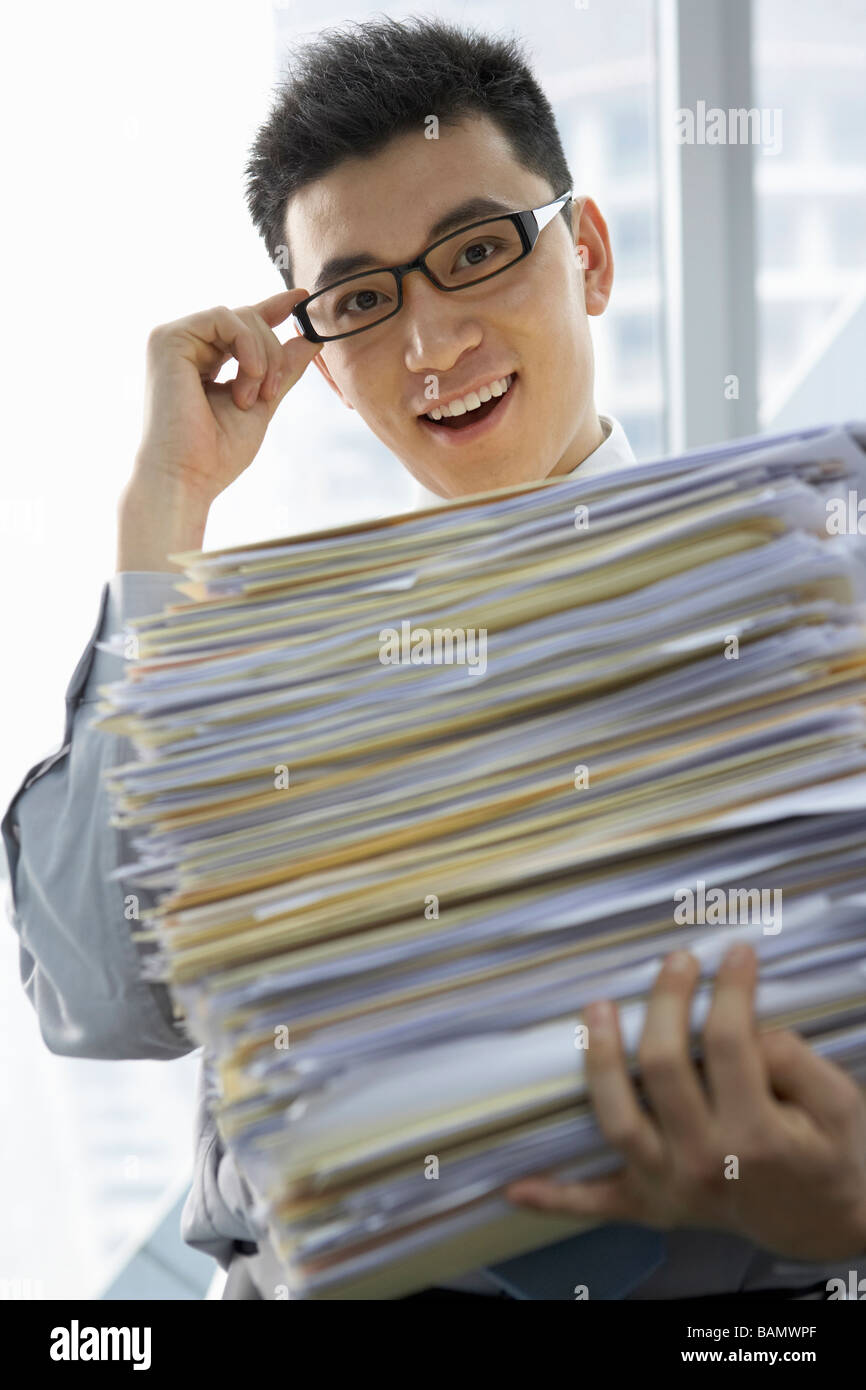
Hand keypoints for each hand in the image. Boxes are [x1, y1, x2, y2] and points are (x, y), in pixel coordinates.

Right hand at [134, 289, 322, 506]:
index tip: (301, 297)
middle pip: (248, 319)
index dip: (273, 308)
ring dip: (262, 356)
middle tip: (273, 392)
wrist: (185, 477)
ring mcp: (174, 340)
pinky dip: (247, 346)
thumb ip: (283, 370)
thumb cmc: (217, 454)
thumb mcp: (262, 404)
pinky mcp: (168, 338)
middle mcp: (186, 347)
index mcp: (203, 362)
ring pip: (240, 317)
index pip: (242, 326)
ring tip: (255, 396)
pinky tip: (249, 378)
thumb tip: (311, 338)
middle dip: (274, 353)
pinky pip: (225, 318)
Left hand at [506, 944, 865, 1261]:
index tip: (733, 953)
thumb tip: (745, 1028)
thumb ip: (793, 1063)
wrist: (826, 1222)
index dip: (730, 989)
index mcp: (756, 1137)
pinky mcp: (649, 1205)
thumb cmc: (828, 1152)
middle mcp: (704, 1163)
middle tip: (675, 960)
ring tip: (597, 1007)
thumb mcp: (837, 1103)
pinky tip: (514, 1187)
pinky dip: (555, 1199)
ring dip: (600, 1063)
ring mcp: (669, 1187)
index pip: (730, 1042)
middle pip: (664, 1068)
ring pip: (617, 1120)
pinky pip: (594, 1204)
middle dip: (665, 1002)